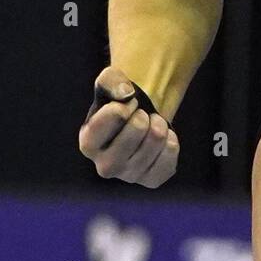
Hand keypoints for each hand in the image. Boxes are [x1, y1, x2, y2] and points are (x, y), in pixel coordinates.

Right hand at [78, 66, 178, 187]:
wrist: (141, 117)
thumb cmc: (121, 100)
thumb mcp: (110, 81)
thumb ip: (112, 80)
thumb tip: (126, 94)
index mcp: (88, 142)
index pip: (116, 114)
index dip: (127, 103)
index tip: (126, 105)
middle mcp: (104, 166)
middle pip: (139, 127)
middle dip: (144, 114)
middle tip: (141, 115)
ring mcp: (128, 176)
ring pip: (156, 141)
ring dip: (160, 125)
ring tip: (153, 124)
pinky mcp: (150, 180)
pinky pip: (169, 160)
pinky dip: (171, 143)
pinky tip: (163, 140)